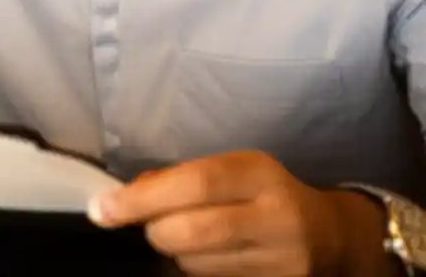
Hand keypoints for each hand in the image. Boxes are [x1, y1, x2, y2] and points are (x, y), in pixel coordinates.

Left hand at [88, 150, 395, 275]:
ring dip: (176, 253)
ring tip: (192, 236)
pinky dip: (197, 269)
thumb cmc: (267, 194)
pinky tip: (210, 256)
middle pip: (190, 232)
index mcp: (259, 174)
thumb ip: (182, 178)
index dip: (142, 198)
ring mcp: (281, 260)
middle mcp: (275, 216)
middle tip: (150, 225)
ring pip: (195, 264)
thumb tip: (126, 195)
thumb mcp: (234, 170)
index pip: (194, 184)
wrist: (333, 238)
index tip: (103, 209)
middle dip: (154, 230)